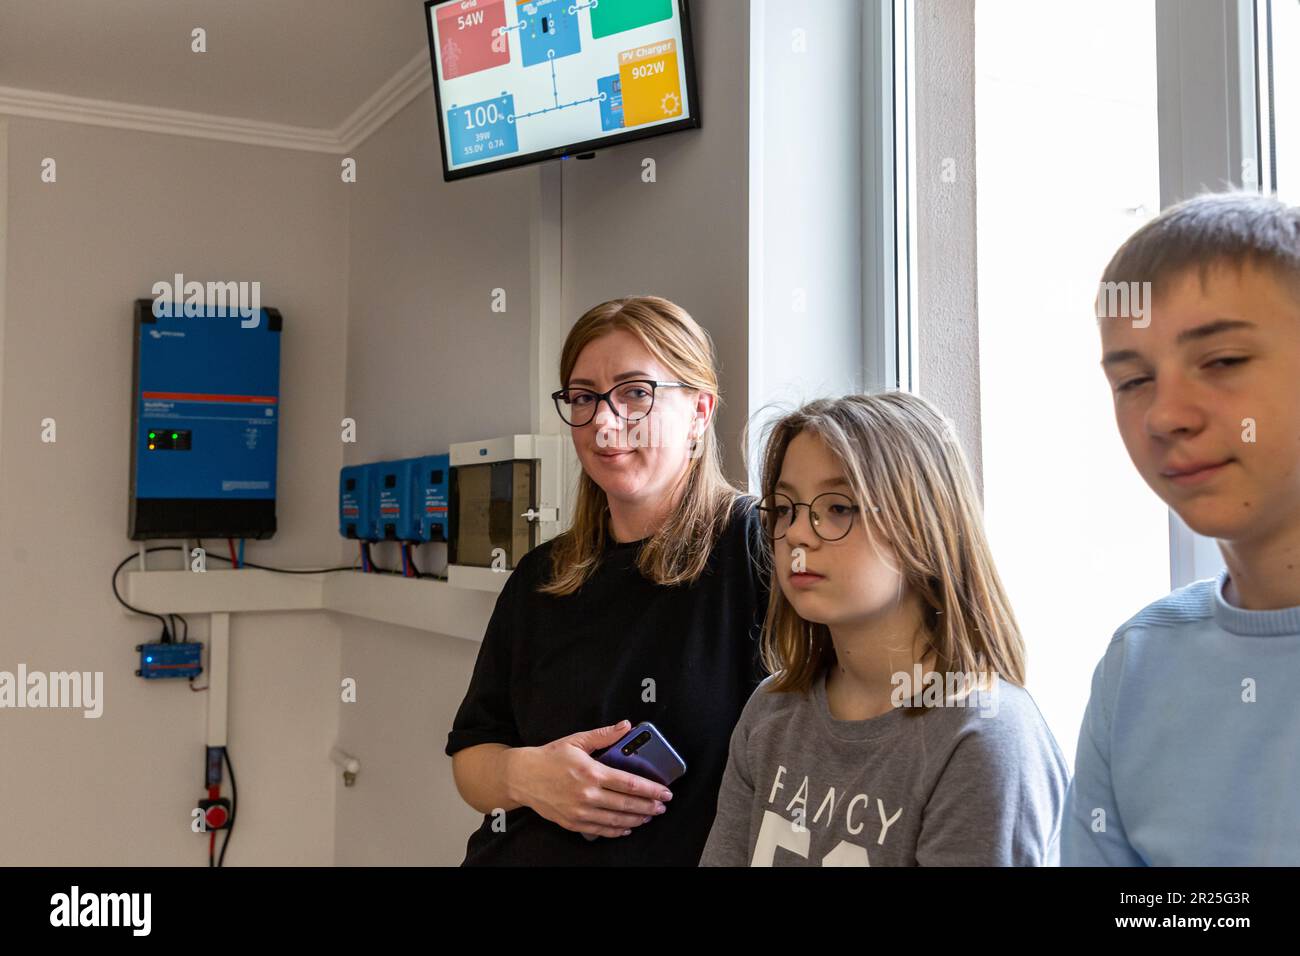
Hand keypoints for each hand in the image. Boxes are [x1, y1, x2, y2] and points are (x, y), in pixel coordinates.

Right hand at [507, 720, 672, 837]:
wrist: (522, 777)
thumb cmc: (550, 757)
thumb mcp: (577, 741)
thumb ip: (604, 735)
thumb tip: (626, 725)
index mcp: (591, 772)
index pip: (629, 783)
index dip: (651, 790)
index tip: (665, 792)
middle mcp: (587, 794)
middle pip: (626, 804)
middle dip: (648, 807)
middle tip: (662, 807)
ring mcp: (580, 811)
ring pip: (616, 820)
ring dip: (636, 820)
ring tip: (649, 816)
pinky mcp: (573, 822)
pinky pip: (601, 830)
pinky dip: (617, 831)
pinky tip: (627, 828)